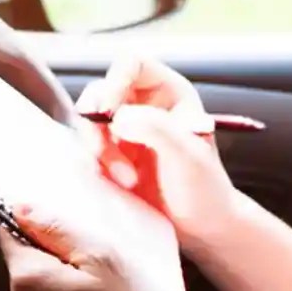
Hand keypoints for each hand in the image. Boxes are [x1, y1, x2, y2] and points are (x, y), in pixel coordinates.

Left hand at [0, 180, 187, 290]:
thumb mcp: (102, 257)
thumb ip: (58, 229)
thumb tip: (24, 210)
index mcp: (28, 277)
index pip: (10, 232)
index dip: (38, 228)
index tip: (61, 234)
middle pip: (24, 258)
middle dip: (53, 256)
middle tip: (87, 265)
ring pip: (36, 281)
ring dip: (59, 278)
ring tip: (91, 287)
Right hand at [76, 56, 238, 253]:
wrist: (200, 228)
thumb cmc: (204, 188)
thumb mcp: (187, 155)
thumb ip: (156, 129)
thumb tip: (119, 116)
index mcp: (169, 91)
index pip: (131, 63)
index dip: (114, 81)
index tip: (108, 113)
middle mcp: (144, 103)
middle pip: (101, 91)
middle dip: (98, 125)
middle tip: (105, 155)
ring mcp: (126, 128)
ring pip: (89, 120)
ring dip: (99, 150)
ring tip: (127, 179)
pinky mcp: (112, 153)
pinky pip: (87, 147)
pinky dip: (96, 165)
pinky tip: (121, 184)